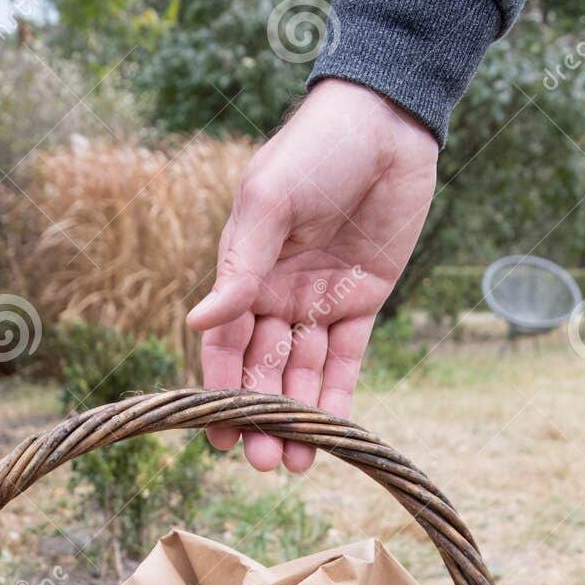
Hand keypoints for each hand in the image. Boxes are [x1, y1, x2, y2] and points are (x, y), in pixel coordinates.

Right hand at [187, 79, 437, 472]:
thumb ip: (239, 267)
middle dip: (262, 417)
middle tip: (263, 462)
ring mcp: (318, 302)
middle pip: (263, 370)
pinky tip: (331, 436)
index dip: (220, 391)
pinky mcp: (361, 303)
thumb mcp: (269, 201)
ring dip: (298, 419)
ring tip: (293, 464)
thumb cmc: (315, 148)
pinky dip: (337, 398)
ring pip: (302, 374)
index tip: (219, 437)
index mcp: (244, 271)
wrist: (386, 120)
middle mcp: (276, 294)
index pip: (225, 345)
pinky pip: (346, 360)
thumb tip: (197, 322)